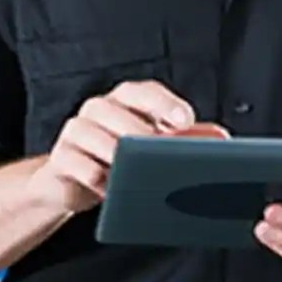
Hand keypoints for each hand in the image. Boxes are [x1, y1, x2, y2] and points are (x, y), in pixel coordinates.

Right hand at [31, 80, 204, 212]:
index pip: (146, 92)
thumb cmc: (119, 156)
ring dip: (120, 159)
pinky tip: (111, 189)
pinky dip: (99, 179)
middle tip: (159, 156)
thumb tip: (220, 138)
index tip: (184, 122)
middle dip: (143, 137)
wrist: (72, 179)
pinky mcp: (61, 157)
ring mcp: (77, 130)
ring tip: (135, 174)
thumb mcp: (151, 144)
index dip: (166, 105)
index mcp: (125, 99)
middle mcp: (99, 108)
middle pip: (122, 115)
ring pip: (99, 139)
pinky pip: (81, 166)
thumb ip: (183, 138)